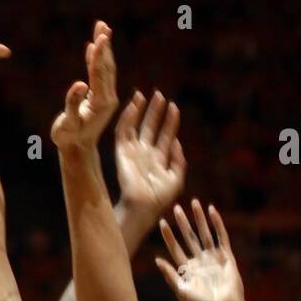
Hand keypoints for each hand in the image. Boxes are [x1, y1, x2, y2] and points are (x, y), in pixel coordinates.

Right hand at [51, 21, 117, 151]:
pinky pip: (100, 74)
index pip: (100, 73)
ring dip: (103, 49)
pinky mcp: (101, 97)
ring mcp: (106, 97)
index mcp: (101, 102)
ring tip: (101, 29)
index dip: (99, 54)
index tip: (99, 37)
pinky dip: (96, 60)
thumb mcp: (68, 123)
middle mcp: (108, 98)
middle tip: (102, 25)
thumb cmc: (68, 137)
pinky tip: (93, 48)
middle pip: (106, 66)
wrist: (77, 148)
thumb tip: (79, 85)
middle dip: (104, 45)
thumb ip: (73, 104)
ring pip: (106, 68)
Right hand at [115, 89, 185, 224]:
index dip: (170, 121)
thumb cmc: (160, 198)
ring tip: (144, 95)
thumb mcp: (176, 178)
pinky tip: (133, 105)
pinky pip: (123, 132)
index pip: (165, 135)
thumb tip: (176, 141)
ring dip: (140, 111)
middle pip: (150, 127)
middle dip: (155, 111)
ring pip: (136, 126)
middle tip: (159, 95)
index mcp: (159, 160)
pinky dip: (127, 117)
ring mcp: (133, 152)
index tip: (174, 106)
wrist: (143, 206)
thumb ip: (178, 160)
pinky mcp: (122, 152)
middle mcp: (145, 153)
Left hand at [156, 201, 246, 300]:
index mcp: (187, 269)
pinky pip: (221, 237)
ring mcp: (213, 258)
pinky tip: (212, 211)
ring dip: (199, 219)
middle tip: (176, 207)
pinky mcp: (226, 257)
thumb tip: (157, 259)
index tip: (162, 222)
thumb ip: (170, 275)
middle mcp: (199, 261)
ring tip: (195, 203)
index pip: (175, 248)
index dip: (169, 236)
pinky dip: (217, 224)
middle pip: (189, 237)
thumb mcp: (182, 291)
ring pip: (205, 233)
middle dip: (183, 223)